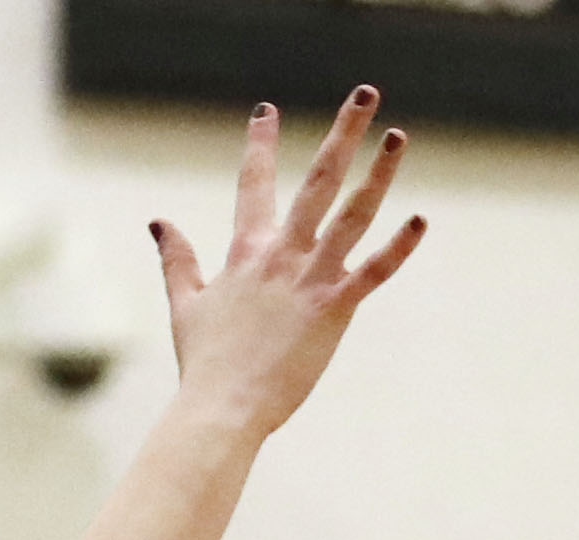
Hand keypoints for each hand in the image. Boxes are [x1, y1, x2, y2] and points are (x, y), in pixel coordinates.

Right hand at [151, 94, 425, 438]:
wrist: (221, 406)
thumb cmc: (205, 363)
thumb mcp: (186, 304)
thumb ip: (177, 259)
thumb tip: (158, 222)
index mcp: (247, 251)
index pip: (254, 184)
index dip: (261, 144)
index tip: (268, 110)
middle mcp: (281, 254)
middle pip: (317, 180)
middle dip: (342, 133)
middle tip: (364, 94)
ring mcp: (309, 279)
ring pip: (351, 214)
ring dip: (378, 173)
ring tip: (397, 137)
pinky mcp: (333, 309)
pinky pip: (373, 272)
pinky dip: (398, 247)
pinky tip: (419, 220)